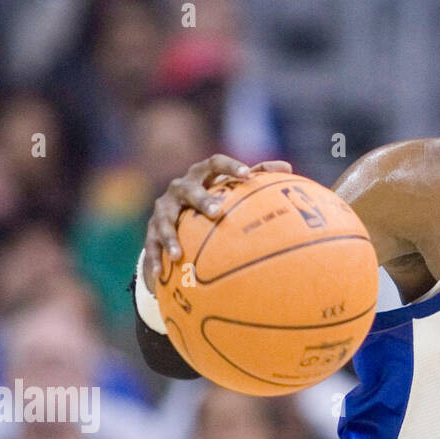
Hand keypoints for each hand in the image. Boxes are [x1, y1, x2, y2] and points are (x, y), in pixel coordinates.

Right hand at [143, 154, 292, 291]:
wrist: (174, 215)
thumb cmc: (212, 199)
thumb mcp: (231, 189)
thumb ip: (259, 176)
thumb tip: (288, 167)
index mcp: (201, 176)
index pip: (215, 164)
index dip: (231, 166)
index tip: (248, 174)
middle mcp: (180, 188)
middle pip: (189, 190)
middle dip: (202, 200)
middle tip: (216, 212)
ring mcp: (164, 208)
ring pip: (165, 219)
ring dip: (170, 236)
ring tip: (178, 255)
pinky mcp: (152, 229)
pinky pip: (152, 245)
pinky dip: (155, 259)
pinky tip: (159, 274)